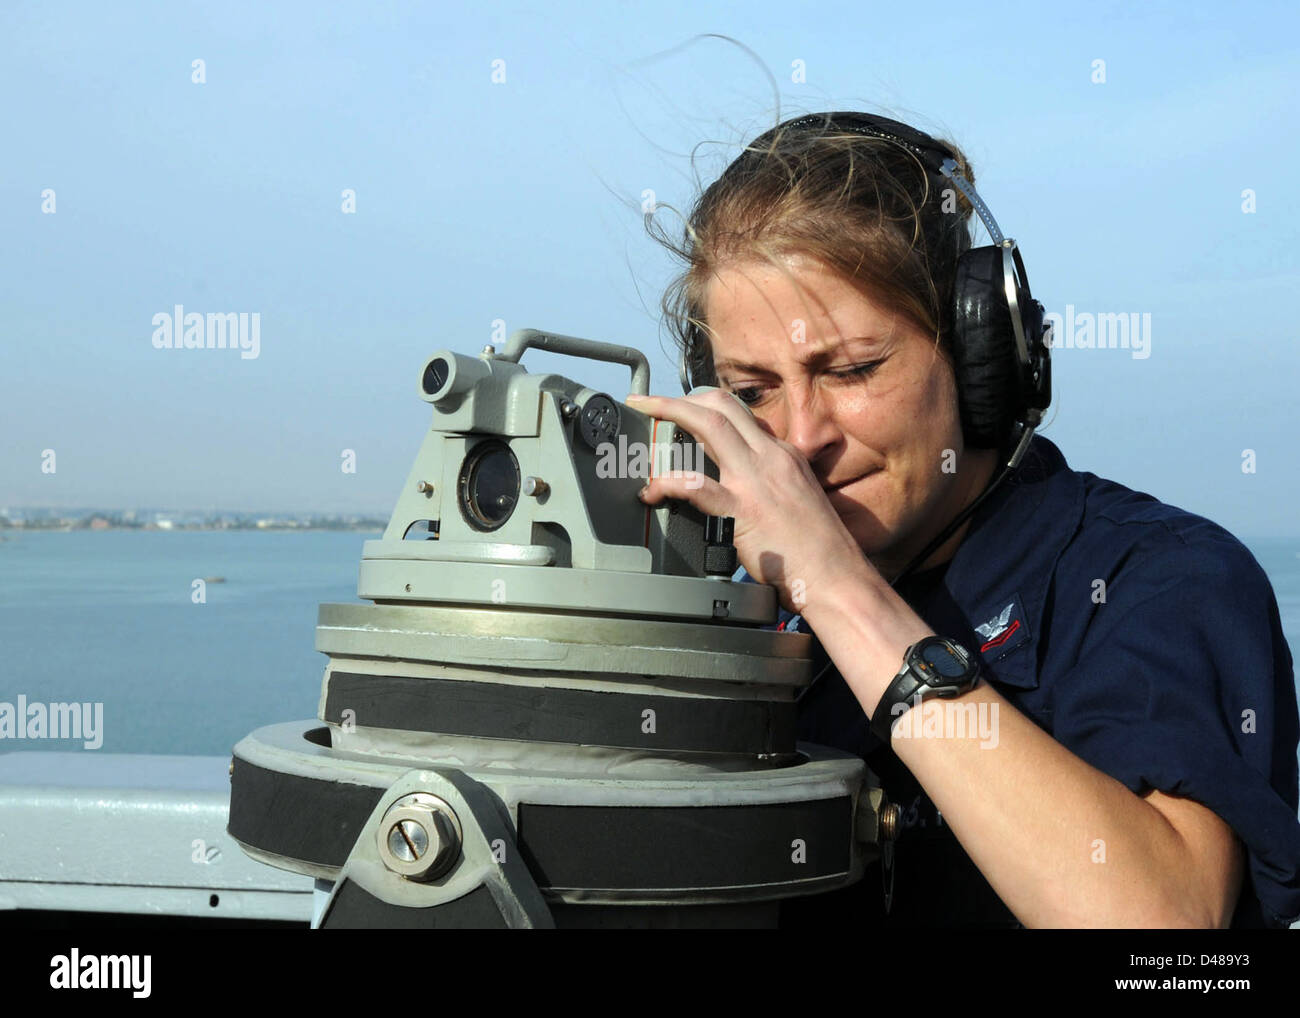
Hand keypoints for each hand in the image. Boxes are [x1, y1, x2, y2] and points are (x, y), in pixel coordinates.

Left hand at [624, 388, 871, 612]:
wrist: (838, 578)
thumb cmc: (819, 550)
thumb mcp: (800, 499)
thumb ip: (772, 483)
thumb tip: (743, 482)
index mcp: (784, 456)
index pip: (741, 415)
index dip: (706, 406)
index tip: (683, 409)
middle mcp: (770, 458)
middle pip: (722, 406)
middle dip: (680, 398)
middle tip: (650, 403)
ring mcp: (756, 481)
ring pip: (709, 426)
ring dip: (670, 414)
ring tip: (644, 418)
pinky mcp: (743, 511)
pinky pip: (697, 485)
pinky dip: (668, 482)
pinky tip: (652, 490)